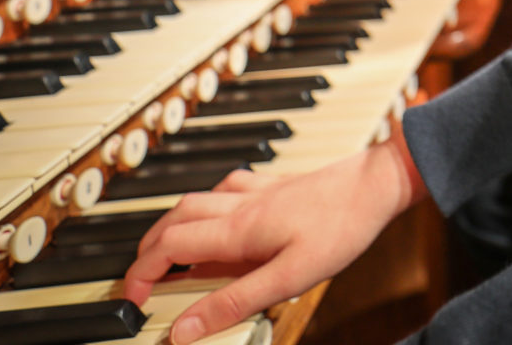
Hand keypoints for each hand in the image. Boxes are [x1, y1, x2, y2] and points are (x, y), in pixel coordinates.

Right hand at [124, 126, 426, 343]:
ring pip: (197, 201)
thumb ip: (234, 302)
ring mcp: (258, 190)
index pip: (167, 249)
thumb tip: (183, 329)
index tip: (132, 302)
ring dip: (174, 226)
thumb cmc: (342, 227)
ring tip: (171, 254)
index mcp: (237, 229)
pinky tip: (222, 216)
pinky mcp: (276, 184)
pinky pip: (227, 189)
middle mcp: (240, 204)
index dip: (140, 276)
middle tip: (143, 282)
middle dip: (148, 250)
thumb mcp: (288, 278)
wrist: (379, 182)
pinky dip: (209, 206)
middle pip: (173, 220)